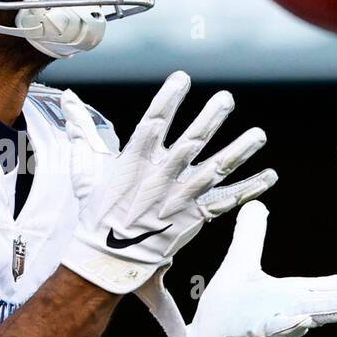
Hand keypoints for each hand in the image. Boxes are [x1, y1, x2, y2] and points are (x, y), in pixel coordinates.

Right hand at [59, 71, 276, 294]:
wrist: (109, 259)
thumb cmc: (97, 213)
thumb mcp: (85, 170)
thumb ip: (81, 132)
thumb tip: (67, 101)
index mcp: (134, 162)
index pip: (153, 122)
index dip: (168, 99)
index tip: (182, 77)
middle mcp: (162, 178)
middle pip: (191, 142)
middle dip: (210, 119)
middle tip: (227, 99)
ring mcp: (182, 198)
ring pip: (216, 169)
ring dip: (240, 151)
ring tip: (259, 135)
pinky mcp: (196, 217)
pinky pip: (228, 201)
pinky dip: (250, 189)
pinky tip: (269, 176)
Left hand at [123, 200, 336, 336]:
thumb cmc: (225, 309)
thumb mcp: (239, 262)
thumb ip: (250, 236)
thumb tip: (257, 205)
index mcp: (291, 295)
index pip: (333, 287)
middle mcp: (289, 310)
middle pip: (333, 302)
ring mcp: (272, 323)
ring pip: (310, 316)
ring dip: (336, 311)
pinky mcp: (251, 334)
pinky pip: (273, 330)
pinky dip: (289, 326)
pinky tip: (303, 321)